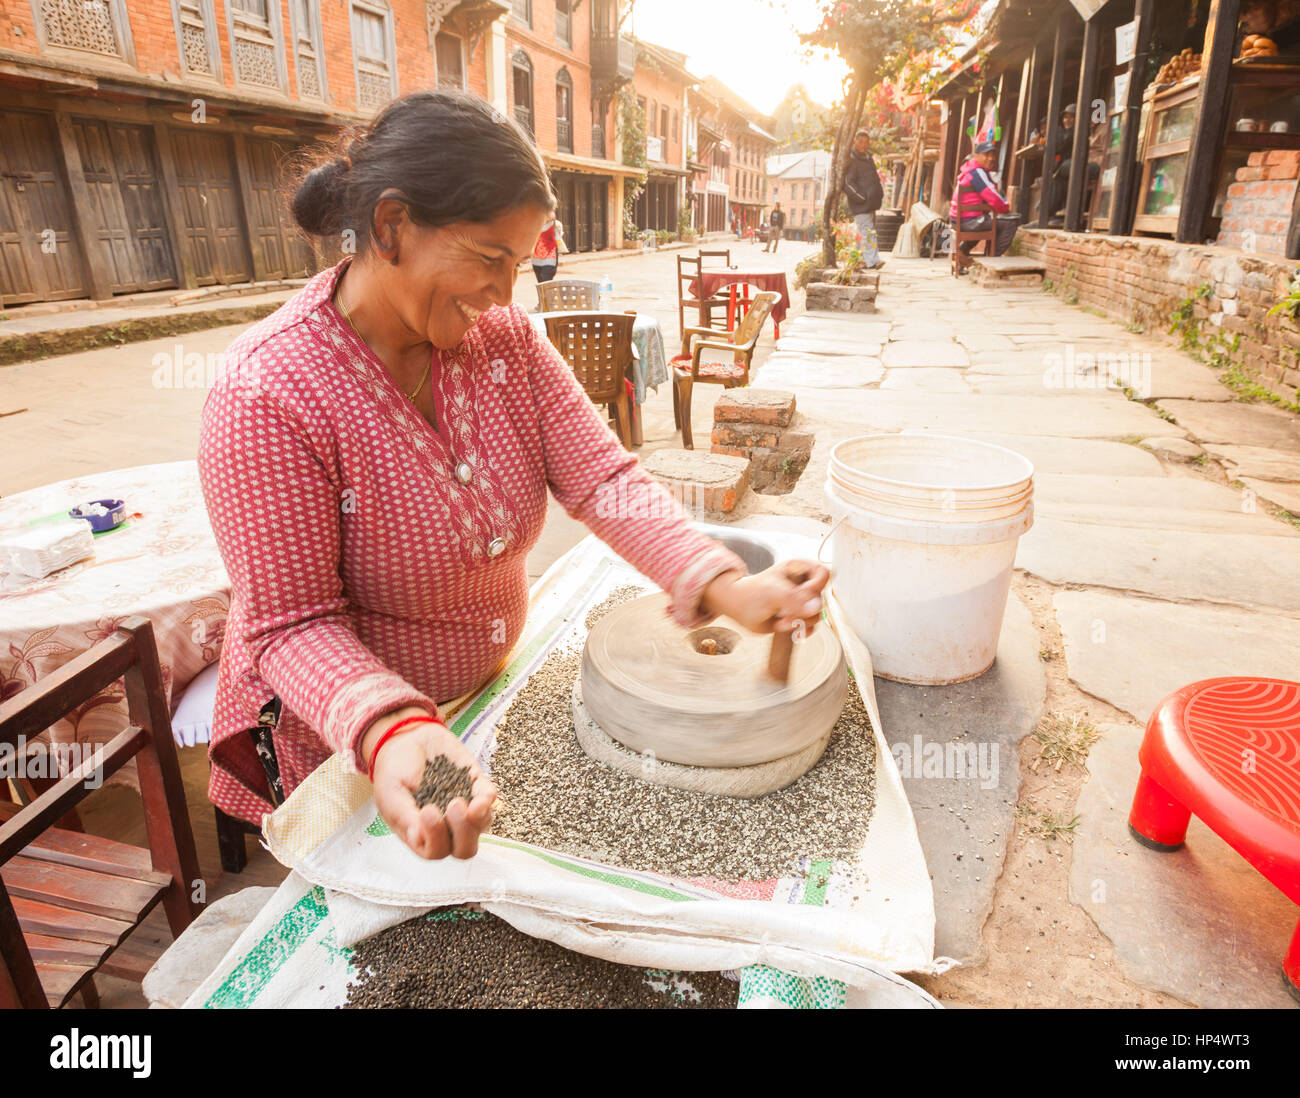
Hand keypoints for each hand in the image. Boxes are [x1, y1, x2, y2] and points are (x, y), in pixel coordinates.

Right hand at [361, 708, 496, 859]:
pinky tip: (481, 795)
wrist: (405, 739)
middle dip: (463, 834)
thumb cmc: (394, 771)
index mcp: (422, 834)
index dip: (435, 838)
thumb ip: (405, 816)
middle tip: (452, 807)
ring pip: (481, 826)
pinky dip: (488, 799)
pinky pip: (490, 799)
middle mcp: (446, 826)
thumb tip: (418, 838)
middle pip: (465, 848)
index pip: (436, 852)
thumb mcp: (391, 794)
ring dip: (476, 818)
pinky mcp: (475, 785)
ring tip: (459, 800)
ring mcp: (464, 807)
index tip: (427, 811)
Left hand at [701, 559, 829, 637]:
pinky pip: (810, 626)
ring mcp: (800, 602)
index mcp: (798, 569)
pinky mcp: (797, 616)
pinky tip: (788, 629)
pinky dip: (801, 630)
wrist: (738, 607)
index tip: (803, 594)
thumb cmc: (750, 592)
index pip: (822, 574)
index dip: (816, 586)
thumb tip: (816, 606)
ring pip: (816, 615)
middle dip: (801, 610)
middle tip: (783, 613)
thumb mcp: (772, 592)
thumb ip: (794, 598)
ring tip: (780, 620)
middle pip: (820, 599)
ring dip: (799, 622)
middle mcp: (802, 585)